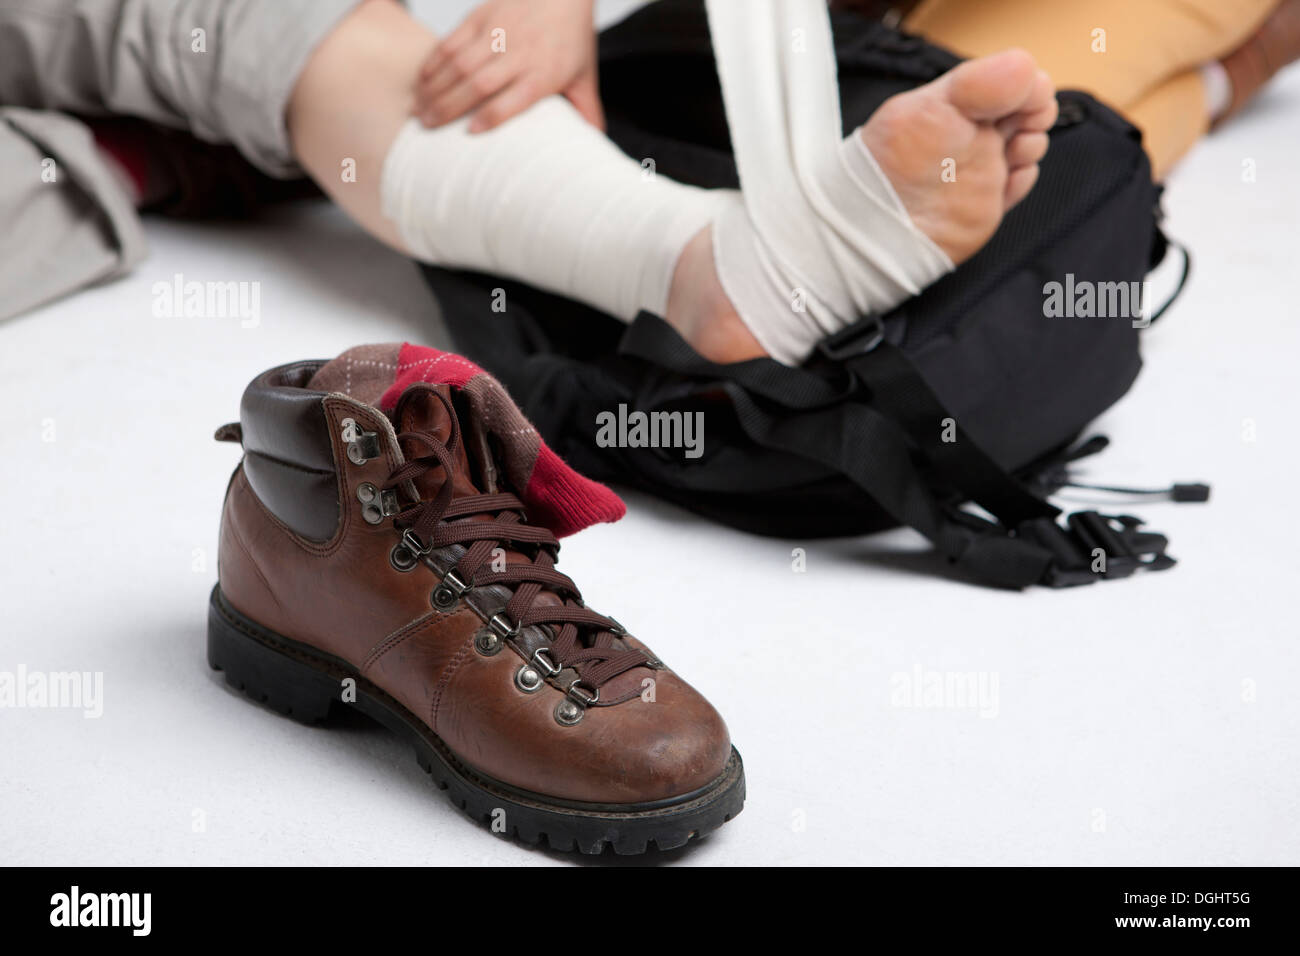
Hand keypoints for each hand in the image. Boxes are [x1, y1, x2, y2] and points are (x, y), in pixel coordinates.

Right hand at [414, 0, 602, 132]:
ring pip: (459, 64)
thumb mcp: (585, 75)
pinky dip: (434, 62)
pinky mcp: (481, 17)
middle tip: (427, 127)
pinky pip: (451, 41)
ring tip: (418, 111)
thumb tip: (593, 142)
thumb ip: (586, 110)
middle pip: (478, 84)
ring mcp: (497, 32)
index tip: (470, 133)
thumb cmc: (572, 36)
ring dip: (435, 88)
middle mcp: (518, 52)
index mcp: (544, 72)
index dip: (490, 117)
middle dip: (449, 108)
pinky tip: (422, 81)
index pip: (513, 98)